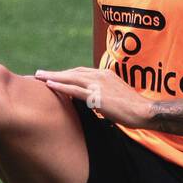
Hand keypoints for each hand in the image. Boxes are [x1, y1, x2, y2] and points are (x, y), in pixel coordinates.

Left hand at [35, 66, 150, 127]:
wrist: (145, 111)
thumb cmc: (134, 108)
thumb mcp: (117, 96)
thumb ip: (104, 95)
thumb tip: (95, 102)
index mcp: (106, 74)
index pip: (81, 72)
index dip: (66, 74)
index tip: (54, 76)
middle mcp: (101, 75)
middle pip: (73, 71)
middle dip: (55, 73)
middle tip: (39, 73)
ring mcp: (98, 84)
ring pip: (70, 77)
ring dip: (52, 76)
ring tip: (38, 76)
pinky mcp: (96, 95)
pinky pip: (74, 89)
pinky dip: (60, 86)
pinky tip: (49, 85)